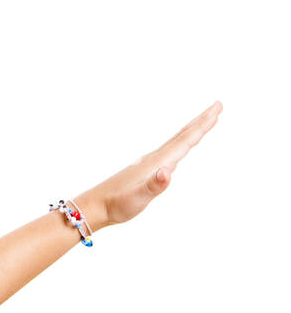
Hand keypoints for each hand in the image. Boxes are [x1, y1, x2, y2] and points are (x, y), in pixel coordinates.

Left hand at [80, 101, 222, 228]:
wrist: (95, 207)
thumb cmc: (116, 205)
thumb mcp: (137, 198)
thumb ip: (153, 186)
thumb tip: (167, 172)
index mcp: (157, 162)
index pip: (184, 141)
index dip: (202, 127)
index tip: (217, 110)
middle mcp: (153, 159)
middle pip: (181, 136)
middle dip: (201, 121)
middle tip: (217, 105)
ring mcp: (148, 163)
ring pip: (175, 142)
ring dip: (191, 130)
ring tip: (203, 121)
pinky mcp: (144, 170)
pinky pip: (168, 151)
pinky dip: (179, 143)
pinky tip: (178, 146)